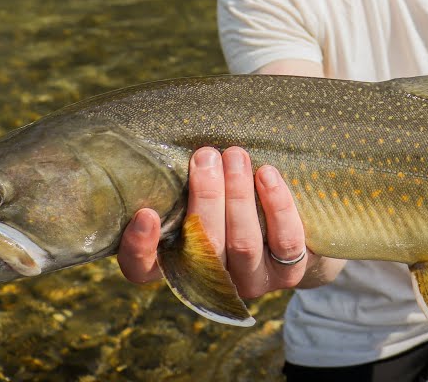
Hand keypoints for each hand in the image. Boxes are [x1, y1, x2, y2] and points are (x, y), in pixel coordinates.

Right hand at [115, 146, 317, 297]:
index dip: (139, 248)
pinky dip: (276, 205)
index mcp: (177, 264)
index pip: (143, 269)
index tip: (146, 213)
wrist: (286, 234)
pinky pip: (284, 241)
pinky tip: (267, 174)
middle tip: (206, 155)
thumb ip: (185, 185)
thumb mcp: (201, 196)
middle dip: (206, 196)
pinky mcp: (287, 275)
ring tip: (235, 156)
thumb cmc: (228, 203)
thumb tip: (179, 146)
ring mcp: (250, 282)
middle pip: (204, 245)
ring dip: (238, 195)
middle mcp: (211, 281)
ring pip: (243, 243)